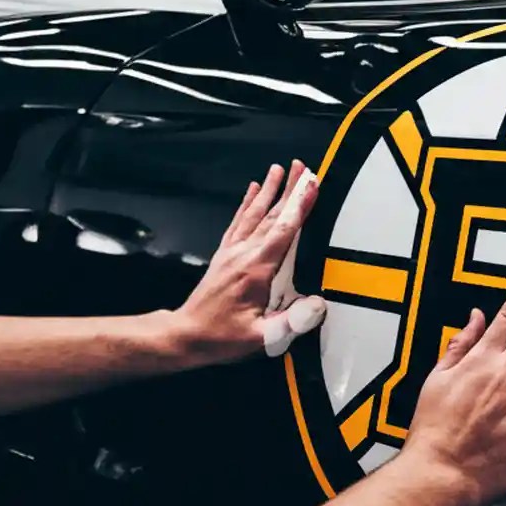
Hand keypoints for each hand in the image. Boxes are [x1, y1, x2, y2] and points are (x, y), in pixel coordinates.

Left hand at [173, 160, 325, 366]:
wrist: (186, 335)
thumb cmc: (223, 337)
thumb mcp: (261, 337)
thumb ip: (290, 322)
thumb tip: (318, 305)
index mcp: (255, 271)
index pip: (283, 231)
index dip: (299, 206)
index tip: (311, 184)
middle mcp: (242, 255)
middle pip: (271, 215)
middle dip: (289, 189)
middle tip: (303, 167)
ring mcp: (232, 252)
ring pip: (254, 213)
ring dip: (269, 190)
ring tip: (281, 169)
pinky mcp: (225, 255)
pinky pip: (238, 221)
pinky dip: (247, 203)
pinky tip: (253, 190)